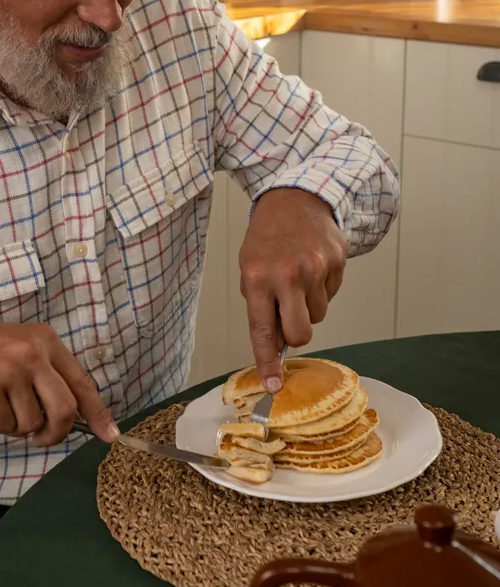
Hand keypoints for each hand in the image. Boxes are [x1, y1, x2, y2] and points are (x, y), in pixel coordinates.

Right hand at [0, 318, 119, 447]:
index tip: (109, 435)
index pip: (82, 383)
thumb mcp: (18, 350)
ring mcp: (9, 369)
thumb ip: (46, 376)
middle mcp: (31, 352)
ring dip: (12, 425)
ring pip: (30, 423)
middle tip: (38, 437)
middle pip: (64, 410)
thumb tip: (76, 416)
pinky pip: (1, 427)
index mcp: (45, 341)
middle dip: (53, 433)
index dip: (97, 413)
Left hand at [238, 188, 347, 392]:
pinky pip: (332, 294)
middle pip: (300, 333)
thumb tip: (275, 345)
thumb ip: (260, 305)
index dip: (268, 362)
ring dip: (309, 306)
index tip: (273, 387)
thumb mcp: (249, 267)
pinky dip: (323, 288)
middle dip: (296, 335)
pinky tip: (313, 267)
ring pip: (318, 315)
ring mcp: (316, 267)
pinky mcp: (337, 261)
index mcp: (258, 278)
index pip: (263, 330)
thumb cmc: (266, 239)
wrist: (294, 199)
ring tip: (299, 279)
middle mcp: (288, 275)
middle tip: (290, 319)